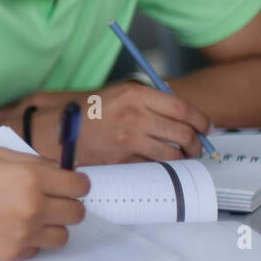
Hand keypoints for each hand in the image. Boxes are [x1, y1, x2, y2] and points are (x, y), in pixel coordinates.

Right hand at [0, 83, 210, 164]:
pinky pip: (153, 165)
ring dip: (182, 158)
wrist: (55, 129)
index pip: (183, 108)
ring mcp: (129, 139)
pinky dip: (161, 166)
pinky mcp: (122, 159)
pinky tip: (159, 164)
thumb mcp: (116, 94)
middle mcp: (135, 115)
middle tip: (195, 146)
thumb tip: (177, 113)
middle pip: (183, 132)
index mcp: (135, 94)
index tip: (206, 127)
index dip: (201, 120)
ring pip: (172, 153)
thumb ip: (146, 100)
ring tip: (180, 157)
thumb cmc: (85, 111)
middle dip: (195, 143)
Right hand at [0, 147, 89, 260]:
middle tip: (47, 200)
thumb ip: (30, 160)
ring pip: (62, 235)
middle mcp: (33, 206)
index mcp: (31, 177)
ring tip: (28, 217)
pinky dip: (29, 241)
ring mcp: (24, 233)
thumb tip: (56, 169)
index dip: (74, 183)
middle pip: (77, 213)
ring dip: (50, 226)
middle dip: (65, 205)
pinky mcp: (13, 254)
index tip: (67, 185)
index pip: (80, 185)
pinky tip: (9, 228)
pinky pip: (37, 249)